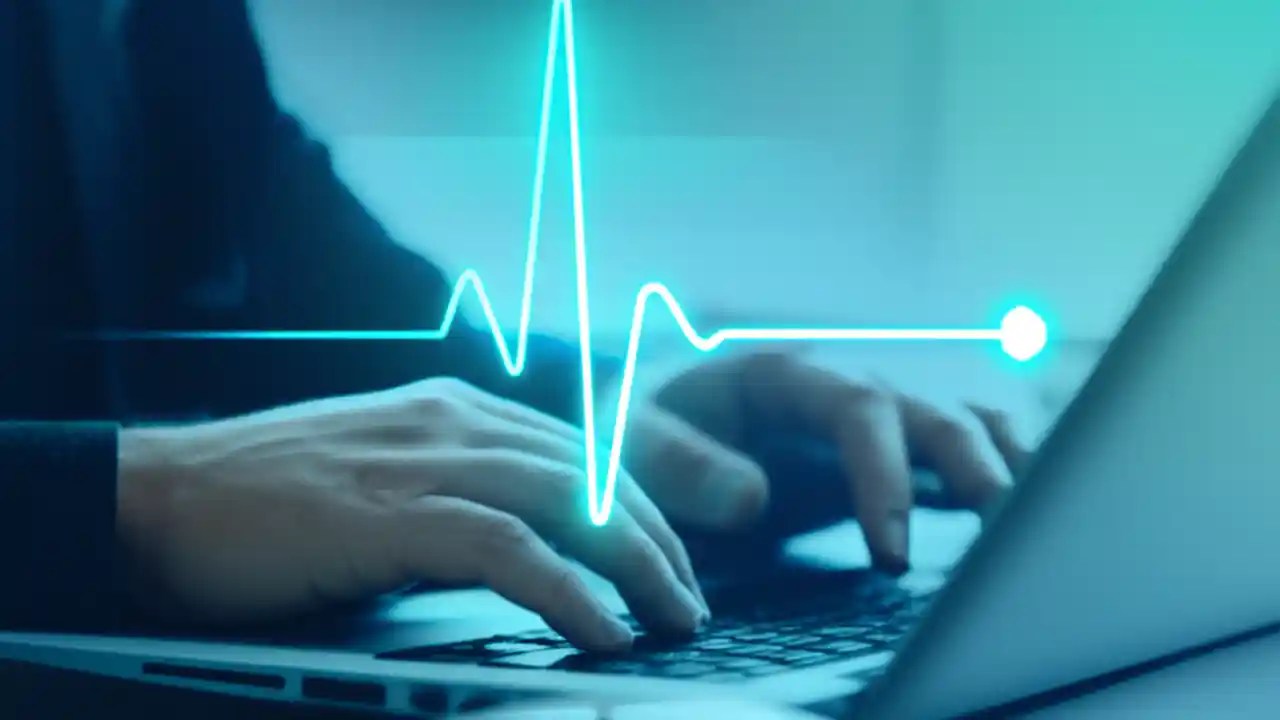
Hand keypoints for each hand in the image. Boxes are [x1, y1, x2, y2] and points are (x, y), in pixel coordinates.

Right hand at [116, 377, 706, 651]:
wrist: (154, 500)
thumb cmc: (260, 504)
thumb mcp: (378, 482)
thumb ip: (450, 497)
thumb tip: (519, 551)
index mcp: (451, 410)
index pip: (578, 451)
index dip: (636, 506)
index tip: (669, 558)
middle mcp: (450, 422)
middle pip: (592, 473)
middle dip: (655, 538)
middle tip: (689, 599)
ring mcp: (420, 462)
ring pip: (568, 504)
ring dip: (635, 565)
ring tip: (675, 617)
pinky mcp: (388, 513)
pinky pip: (506, 550)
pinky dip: (566, 590)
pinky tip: (603, 629)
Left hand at [609, 351, 1028, 571]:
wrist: (650, 419)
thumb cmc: (638, 429)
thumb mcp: (626, 439)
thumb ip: (676, 463)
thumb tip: (751, 497)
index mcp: (782, 369)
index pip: (857, 405)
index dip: (883, 476)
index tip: (891, 553)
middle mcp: (842, 376)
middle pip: (933, 405)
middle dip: (974, 466)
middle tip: (1005, 534)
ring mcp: (873, 404)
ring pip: (966, 412)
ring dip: (1008, 459)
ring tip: (1040, 517)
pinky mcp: (889, 440)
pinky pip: (966, 439)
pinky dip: (1005, 464)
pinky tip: (1029, 506)